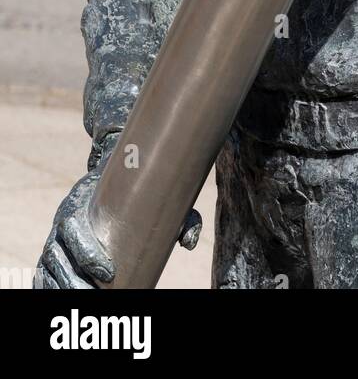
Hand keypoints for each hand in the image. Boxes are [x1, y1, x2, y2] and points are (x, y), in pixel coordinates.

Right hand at [34, 142, 201, 288]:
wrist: (109, 178)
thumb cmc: (134, 193)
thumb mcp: (155, 197)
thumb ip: (177, 216)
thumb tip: (188, 242)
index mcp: (80, 202)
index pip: (73, 229)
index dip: (87, 253)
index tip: (109, 273)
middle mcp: (62, 220)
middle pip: (58, 255)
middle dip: (74, 280)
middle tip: (97, 295)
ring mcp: (55, 237)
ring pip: (49, 267)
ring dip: (62, 287)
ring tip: (85, 303)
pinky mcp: (54, 251)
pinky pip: (44, 272)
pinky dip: (49, 286)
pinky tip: (61, 296)